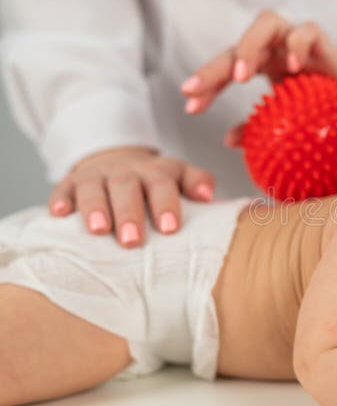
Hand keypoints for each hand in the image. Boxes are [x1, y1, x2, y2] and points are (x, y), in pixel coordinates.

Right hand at [48, 146, 215, 247]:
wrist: (116, 163)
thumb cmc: (155, 183)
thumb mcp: (178, 177)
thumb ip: (197, 182)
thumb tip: (209, 196)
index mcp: (157, 171)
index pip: (163, 184)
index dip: (166, 204)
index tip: (170, 228)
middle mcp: (127, 171)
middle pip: (128, 188)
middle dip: (130, 214)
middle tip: (133, 241)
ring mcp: (97, 176)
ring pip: (94, 189)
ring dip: (96, 208)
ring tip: (98, 230)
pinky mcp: (70, 183)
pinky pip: (63, 189)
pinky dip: (61, 201)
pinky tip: (58, 215)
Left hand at [180, 10, 336, 145]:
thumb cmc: (326, 107)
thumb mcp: (290, 121)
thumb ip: (261, 128)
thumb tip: (229, 141)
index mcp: (262, 64)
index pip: (227, 68)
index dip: (206, 84)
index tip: (190, 106)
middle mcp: (275, 47)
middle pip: (237, 43)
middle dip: (214, 66)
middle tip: (196, 90)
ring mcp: (298, 39)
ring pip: (267, 22)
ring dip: (249, 46)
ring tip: (242, 78)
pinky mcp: (324, 39)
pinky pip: (307, 31)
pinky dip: (296, 44)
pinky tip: (291, 67)